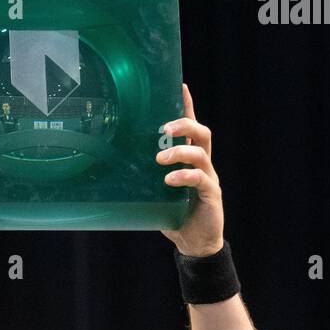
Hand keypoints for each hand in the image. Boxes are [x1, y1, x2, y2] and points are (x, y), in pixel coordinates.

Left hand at [157, 84, 224, 257]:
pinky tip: (169, 180)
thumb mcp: (157, 193)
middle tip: (165, 128)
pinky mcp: (211, 195)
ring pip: (201, 153)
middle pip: (201, 133)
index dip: (188, 107)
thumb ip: (146, 179)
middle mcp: (203, 165)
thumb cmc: (175, 216)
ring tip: (160, 159)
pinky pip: (200, 179)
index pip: (192, 129)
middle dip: (185, 124)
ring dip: (180, 151)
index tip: (180, 85)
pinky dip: (184, 177)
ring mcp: (209, 179)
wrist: (194, 244)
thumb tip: (118, 168)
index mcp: (192, 161)